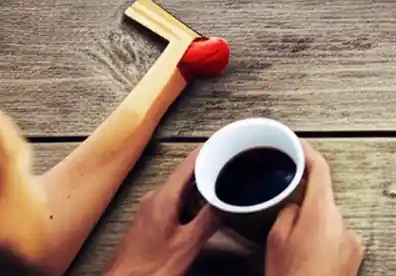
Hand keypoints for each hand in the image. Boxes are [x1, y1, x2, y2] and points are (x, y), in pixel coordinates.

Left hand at [103, 149, 220, 275]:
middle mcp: (155, 198)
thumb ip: (209, 219)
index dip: (212, 150)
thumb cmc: (149, 268)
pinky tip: (205, 209)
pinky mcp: (152, 219)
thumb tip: (229, 201)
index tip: (229, 144)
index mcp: (164, 197)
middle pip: (188, 174)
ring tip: (226, 186)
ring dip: (203, 186)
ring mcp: (152, 208)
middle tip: (235, 167)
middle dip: (212, 169)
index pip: (191, 162)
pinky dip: (193, 200)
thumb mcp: (188, 244)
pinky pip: (176, 200)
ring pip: (182, 188)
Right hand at [265, 142, 363, 275]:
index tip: (301, 146)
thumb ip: (288, 212)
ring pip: (330, 222)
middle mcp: (342, 221)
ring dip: (316, 230)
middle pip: (323, 199)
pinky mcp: (355, 253)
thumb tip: (296, 206)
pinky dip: (325, 244)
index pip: (320, 170)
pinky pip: (338, 238)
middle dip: (306, 208)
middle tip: (288, 228)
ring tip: (299, 253)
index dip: (309, 153)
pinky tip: (312, 260)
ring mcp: (351, 238)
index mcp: (321, 212)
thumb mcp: (277, 240)